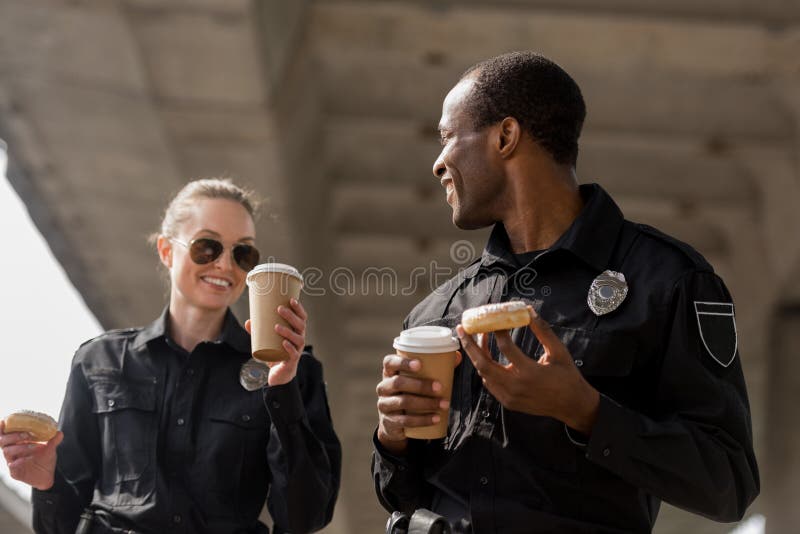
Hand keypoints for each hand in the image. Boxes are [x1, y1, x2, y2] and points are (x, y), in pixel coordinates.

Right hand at [0, 419, 63, 489]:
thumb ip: (53, 440)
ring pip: (7, 451)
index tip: (4, 420)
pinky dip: (18, 461)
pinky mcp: (14, 472)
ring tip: (35, 446)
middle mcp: (11, 451)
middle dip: (14, 436)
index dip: (1, 428)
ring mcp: (11, 461)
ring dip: (20, 447)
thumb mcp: (50, 448)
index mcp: (16, 442)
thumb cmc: (44, 458)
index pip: (5, 433)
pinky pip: (12, 466)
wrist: (48, 475)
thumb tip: (59, 432)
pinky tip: (26, 459)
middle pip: (3, 441)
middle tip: (27, 434)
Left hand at [244, 298, 307, 385]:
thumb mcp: (267, 340)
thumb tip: (249, 321)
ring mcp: (297, 350)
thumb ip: (259, 331)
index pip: (302, 317)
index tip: (291, 300)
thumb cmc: (276, 352)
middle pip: (300, 325)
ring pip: (297, 339)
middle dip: (291, 316)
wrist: (280, 373)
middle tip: (279, 309)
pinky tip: (284, 343)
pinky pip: (293, 353)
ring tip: (276, 326)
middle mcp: (300, 339)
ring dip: (288, 331)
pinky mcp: (292, 361)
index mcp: (297, 331)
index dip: (299, 308)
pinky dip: (289, 348)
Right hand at [375, 352, 461, 454]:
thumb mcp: (417, 380)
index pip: (389, 362)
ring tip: (444, 404)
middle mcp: (383, 387)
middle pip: (398, 382)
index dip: (402, 362)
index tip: (420, 364)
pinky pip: (405, 421)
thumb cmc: (410, 393)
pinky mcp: (389, 422)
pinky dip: (423, 420)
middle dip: (421, 385)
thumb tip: (457, 356)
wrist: (395, 423)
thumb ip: (436, 367)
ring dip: (426, 403)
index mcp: (389, 373)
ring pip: (403, 402)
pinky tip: (436, 418)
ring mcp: (384, 405)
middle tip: (440, 387)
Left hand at [456, 306, 599, 433]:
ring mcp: (509, 396)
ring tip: (474, 338)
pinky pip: (490, 384)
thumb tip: (529, 310)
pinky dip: (485, 369)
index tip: (495, 319)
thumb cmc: (567, 376)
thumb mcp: (558, 351)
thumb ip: (543, 331)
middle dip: (470, 344)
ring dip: (476, 355)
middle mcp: (516, 386)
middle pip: (483, 363)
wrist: (572, 405)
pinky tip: (486, 356)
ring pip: (484, 374)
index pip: (506, 347)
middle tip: (462, 328)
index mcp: (529, 372)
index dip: (498, 330)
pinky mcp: (508, 403)